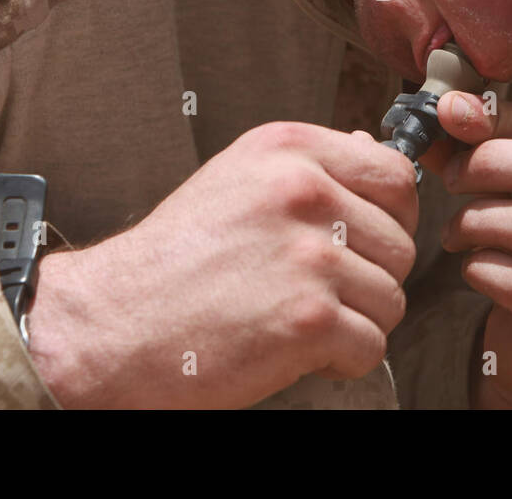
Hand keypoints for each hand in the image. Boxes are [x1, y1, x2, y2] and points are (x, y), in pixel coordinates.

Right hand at [25, 121, 417, 407]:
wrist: (111, 324)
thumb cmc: (172, 260)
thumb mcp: (238, 179)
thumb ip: (310, 168)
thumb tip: (374, 154)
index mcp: (288, 150)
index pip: (396, 176)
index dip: (392, 218)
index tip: (365, 241)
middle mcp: (302, 192)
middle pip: (401, 244)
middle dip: (371, 278)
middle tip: (316, 291)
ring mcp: (308, 255)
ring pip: (391, 299)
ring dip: (354, 322)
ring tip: (296, 317)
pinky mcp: (307, 318)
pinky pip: (370, 347)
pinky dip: (341, 361)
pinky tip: (294, 348)